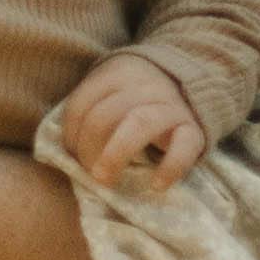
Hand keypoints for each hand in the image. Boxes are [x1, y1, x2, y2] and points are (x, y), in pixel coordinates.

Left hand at [54, 47, 209, 198]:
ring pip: (138, 123)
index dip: (70, 135)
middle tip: (88, 173)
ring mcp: (169, 106)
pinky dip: (170, 167)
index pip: (81, 104)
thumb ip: (89, 112)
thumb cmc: (136, 98)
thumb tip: (65, 154)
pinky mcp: (193, 128)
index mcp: (115, 74)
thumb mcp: (110, 92)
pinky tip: (156, 185)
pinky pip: (183, 147)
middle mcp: (142, 86)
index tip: (71, 156)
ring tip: (104, 180)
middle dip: (88, 148)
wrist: (188, 82)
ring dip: (115, 154)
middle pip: (104, 115)